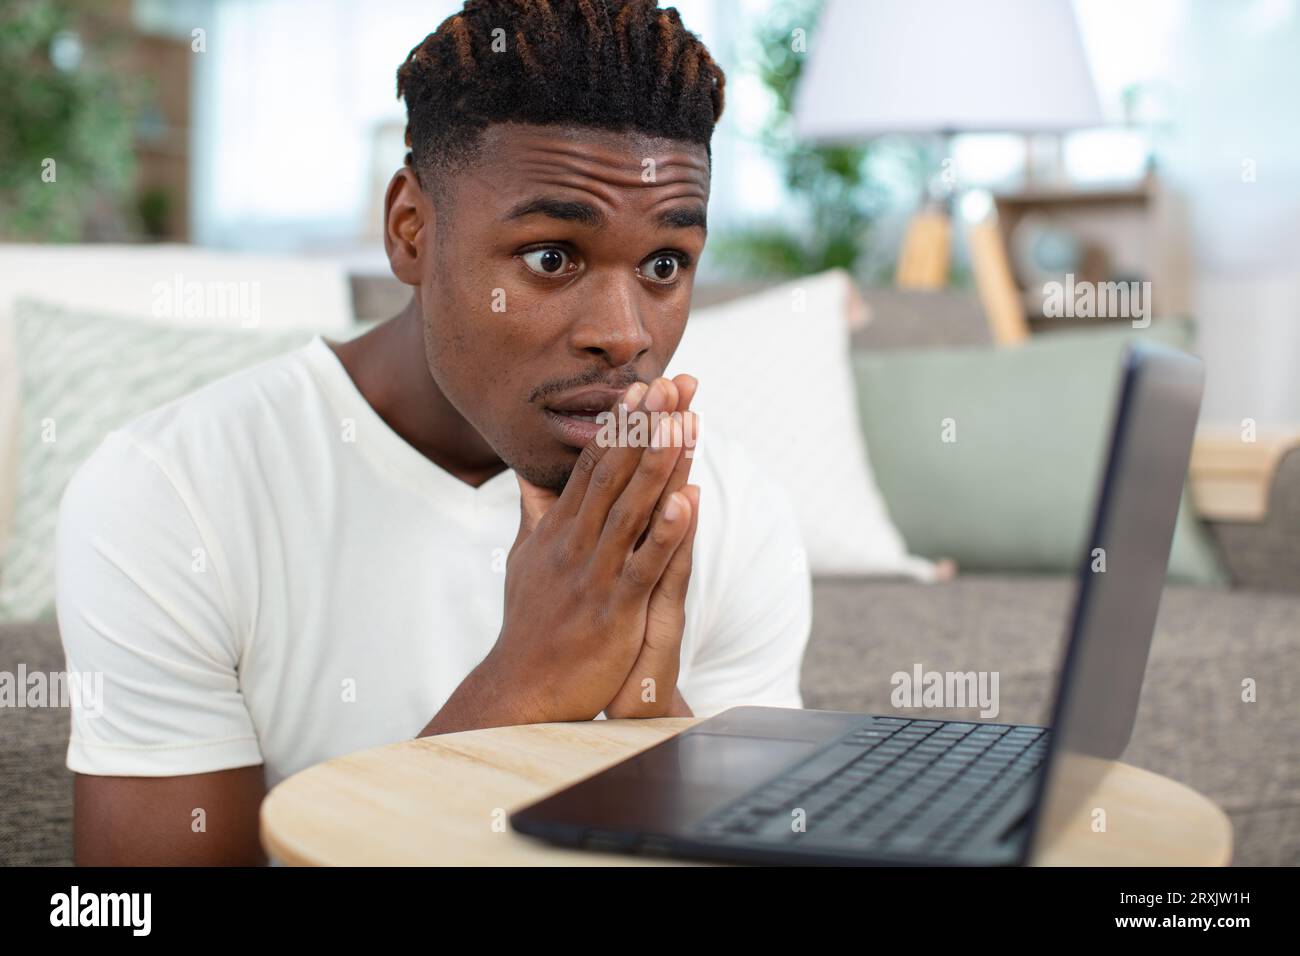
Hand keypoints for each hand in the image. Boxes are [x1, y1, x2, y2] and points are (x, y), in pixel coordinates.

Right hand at [471, 376, 696, 723]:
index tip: (643, 386)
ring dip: (659, 464)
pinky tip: (689, 501)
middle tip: (669, 383)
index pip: (592, 464)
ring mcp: (594, 574)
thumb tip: (530, 475)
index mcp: (559, 529)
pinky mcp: (613, 609)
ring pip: (632, 509)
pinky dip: (668, 533)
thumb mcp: (525, 560)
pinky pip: (645, 565)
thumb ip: (535, 514)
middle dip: (644, 427)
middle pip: (613, 474)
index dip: (621, 424)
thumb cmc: (529, 625)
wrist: (521, 689)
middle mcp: (575, 543)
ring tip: (683, 422)